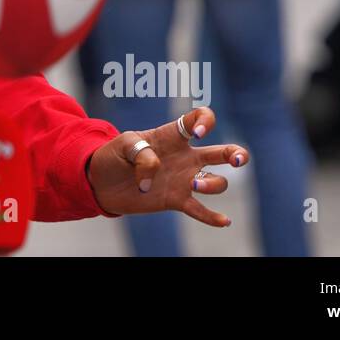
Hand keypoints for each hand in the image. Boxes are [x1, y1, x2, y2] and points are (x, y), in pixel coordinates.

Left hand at [85, 106, 247, 227]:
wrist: (102, 182)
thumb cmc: (114, 155)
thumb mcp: (123, 144)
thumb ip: (142, 154)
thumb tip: (156, 173)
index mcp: (171, 135)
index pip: (198, 119)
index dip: (205, 121)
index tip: (198, 133)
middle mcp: (184, 156)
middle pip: (221, 152)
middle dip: (237, 153)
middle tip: (237, 160)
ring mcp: (183, 179)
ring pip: (216, 182)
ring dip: (211, 184)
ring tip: (193, 186)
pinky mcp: (176, 200)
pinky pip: (201, 210)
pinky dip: (213, 217)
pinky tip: (224, 221)